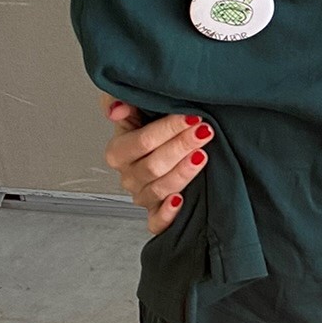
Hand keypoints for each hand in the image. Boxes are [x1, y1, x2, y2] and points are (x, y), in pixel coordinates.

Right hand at [101, 96, 212, 234]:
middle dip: (181, 146)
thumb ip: (121, 98)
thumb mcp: (136, 104)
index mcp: (118, 151)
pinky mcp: (156, 215)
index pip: (142, 142)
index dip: (168, 129)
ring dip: (183, 173)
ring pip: (160, 190)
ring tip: (202, 156)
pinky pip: (156, 224)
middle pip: (153, 166)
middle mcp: (128, 176)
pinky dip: (167, 215)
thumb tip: (116, 110)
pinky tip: (180, 201)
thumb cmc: (152, 125)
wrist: (167, 146)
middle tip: (205, 131)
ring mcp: (142, 197)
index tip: (192, 116)